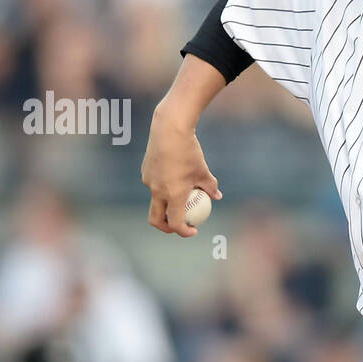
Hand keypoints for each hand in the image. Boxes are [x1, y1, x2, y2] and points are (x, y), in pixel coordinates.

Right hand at [141, 107, 222, 236]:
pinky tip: (173, 176)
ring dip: (165, 205)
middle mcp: (158, 191)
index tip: (193, 230)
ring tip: (180, 197)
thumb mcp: (203, 171)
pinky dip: (162, 187)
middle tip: (178, 225)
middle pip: (156, 219)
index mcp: (174, 195)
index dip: (184, 231)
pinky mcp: (145, 171)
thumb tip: (217, 196)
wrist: (169, 130)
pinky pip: (153, 185)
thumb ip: (210, 186)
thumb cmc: (190, 152)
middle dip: (166, 227)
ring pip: (155, 200)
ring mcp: (149, 181)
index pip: (175, 223)